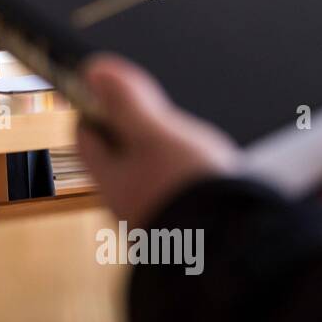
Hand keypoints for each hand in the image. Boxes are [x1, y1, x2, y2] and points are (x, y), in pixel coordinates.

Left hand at [76, 54, 240, 224]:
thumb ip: (126, 104)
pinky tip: (209, 175)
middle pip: (117, 156)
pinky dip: (185, 180)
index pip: (86, 134)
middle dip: (135, 131)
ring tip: (192, 144)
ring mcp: (153, 220)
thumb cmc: (189, 190)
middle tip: (161, 115)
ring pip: (148, 176)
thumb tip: (94, 72)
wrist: (234, 249)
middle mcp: (125, 204)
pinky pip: (175, 196)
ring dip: (164, 156)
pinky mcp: (183, 233)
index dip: (98, 106)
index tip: (117, 89)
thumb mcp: (156, 134)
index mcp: (109, 179)